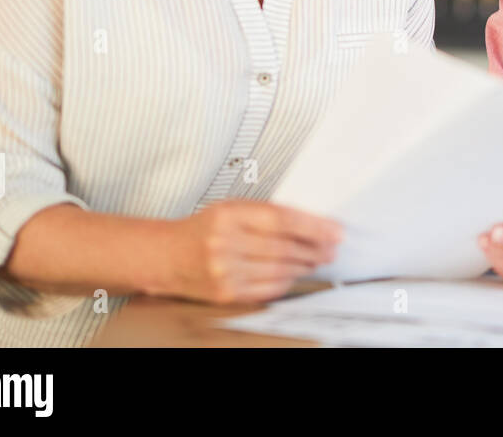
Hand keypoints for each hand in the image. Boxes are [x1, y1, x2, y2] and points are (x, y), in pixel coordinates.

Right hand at [154, 200, 341, 304]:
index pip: (281, 220)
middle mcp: (224, 243)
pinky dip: (286, 281)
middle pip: (284, 248)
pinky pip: (267, 289)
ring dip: (305, 266)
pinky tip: (296, 273)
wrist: (166, 256)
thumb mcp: (232, 208)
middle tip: (332, 248)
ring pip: (279, 271)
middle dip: (315, 249)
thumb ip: (267, 213)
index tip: (336, 231)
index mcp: (229, 214)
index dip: (314, 227)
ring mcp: (224, 272)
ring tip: (318, 260)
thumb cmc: (205, 228)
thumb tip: (313, 225)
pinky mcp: (225, 294)